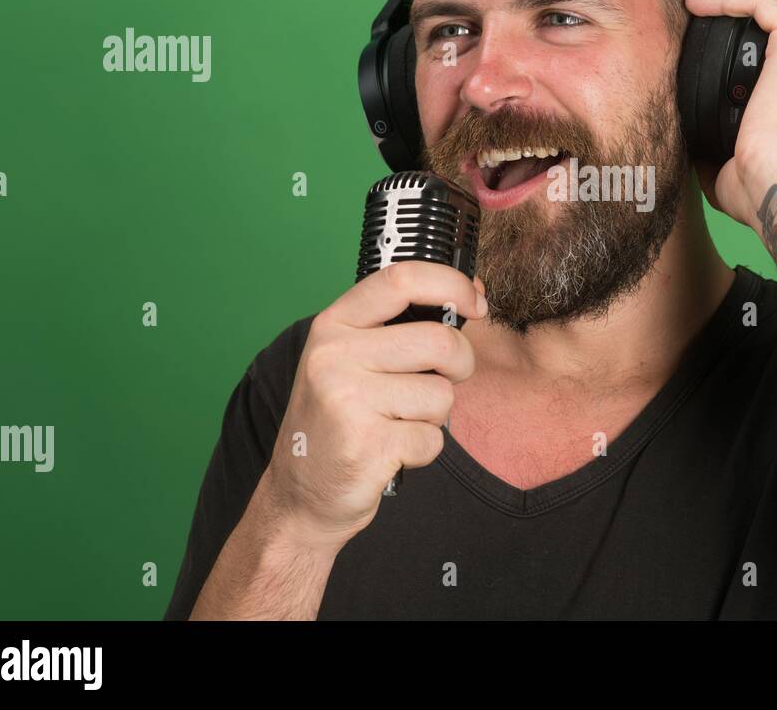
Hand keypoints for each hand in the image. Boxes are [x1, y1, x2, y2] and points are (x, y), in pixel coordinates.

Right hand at [261, 262, 485, 549]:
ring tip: (397, 423)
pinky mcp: (365, 445)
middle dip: (460, 364)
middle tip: (445, 380)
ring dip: (434, 415)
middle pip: (439, 341)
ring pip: (441, 394)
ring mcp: (346, 400)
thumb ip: (401, 325)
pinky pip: (433, 439)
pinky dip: (423, 450)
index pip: (401, 279)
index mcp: (333, 326)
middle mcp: (334, 356)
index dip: (451, 284)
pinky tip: (390, 452)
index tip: (476, 302)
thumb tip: (473, 290)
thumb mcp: (352, 359)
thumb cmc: (338, 420)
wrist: (299, 496)